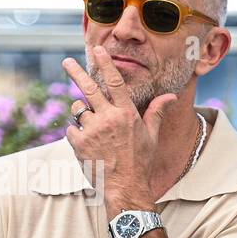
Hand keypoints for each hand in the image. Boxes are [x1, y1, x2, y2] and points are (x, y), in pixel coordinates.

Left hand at [62, 46, 175, 209]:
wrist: (126, 187)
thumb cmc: (140, 161)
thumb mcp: (151, 136)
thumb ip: (156, 112)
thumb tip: (171, 96)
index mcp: (127, 114)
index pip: (115, 82)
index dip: (106, 64)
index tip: (99, 50)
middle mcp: (109, 118)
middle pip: (88, 88)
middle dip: (76, 72)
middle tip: (66, 62)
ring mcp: (93, 130)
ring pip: (78, 110)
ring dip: (82, 113)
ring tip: (92, 126)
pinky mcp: (80, 142)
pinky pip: (72, 129)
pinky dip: (77, 134)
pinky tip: (88, 144)